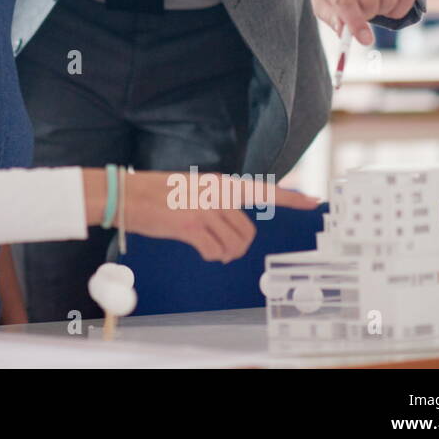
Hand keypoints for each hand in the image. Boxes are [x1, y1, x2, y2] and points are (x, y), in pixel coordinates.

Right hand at [122, 171, 319, 262]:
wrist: (125, 193)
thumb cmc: (153, 192)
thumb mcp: (190, 187)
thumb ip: (212, 199)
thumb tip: (230, 220)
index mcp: (217, 183)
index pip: (262, 190)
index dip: (291, 198)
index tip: (313, 202)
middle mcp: (215, 194)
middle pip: (247, 229)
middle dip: (240, 245)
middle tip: (225, 250)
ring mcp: (203, 210)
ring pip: (233, 243)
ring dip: (225, 253)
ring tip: (212, 251)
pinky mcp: (190, 227)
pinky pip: (214, 250)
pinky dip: (211, 255)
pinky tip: (202, 251)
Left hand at [309, 0, 415, 46]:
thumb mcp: (322, 0)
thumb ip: (332, 17)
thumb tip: (345, 32)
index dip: (355, 21)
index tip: (365, 40)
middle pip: (370, 1)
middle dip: (367, 16)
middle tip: (361, 12)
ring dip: (383, 11)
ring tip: (372, 3)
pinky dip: (399, 9)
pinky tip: (387, 4)